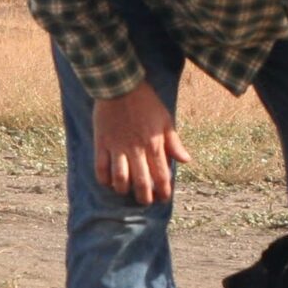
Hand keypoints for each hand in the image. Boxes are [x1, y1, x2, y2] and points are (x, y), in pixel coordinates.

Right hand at [91, 85, 191, 203]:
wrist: (120, 86)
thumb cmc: (146, 102)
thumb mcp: (166, 120)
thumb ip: (174, 143)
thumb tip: (186, 161)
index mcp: (155, 145)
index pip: (161, 176)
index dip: (163, 191)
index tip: (163, 198)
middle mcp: (136, 150)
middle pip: (141, 182)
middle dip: (144, 197)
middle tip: (146, 201)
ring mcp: (117, 147)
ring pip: (120, 179)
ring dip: (123, 190)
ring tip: (126, 192)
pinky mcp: (102, 143)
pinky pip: (101, 167)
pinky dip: (104, 179)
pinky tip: (108, 182)